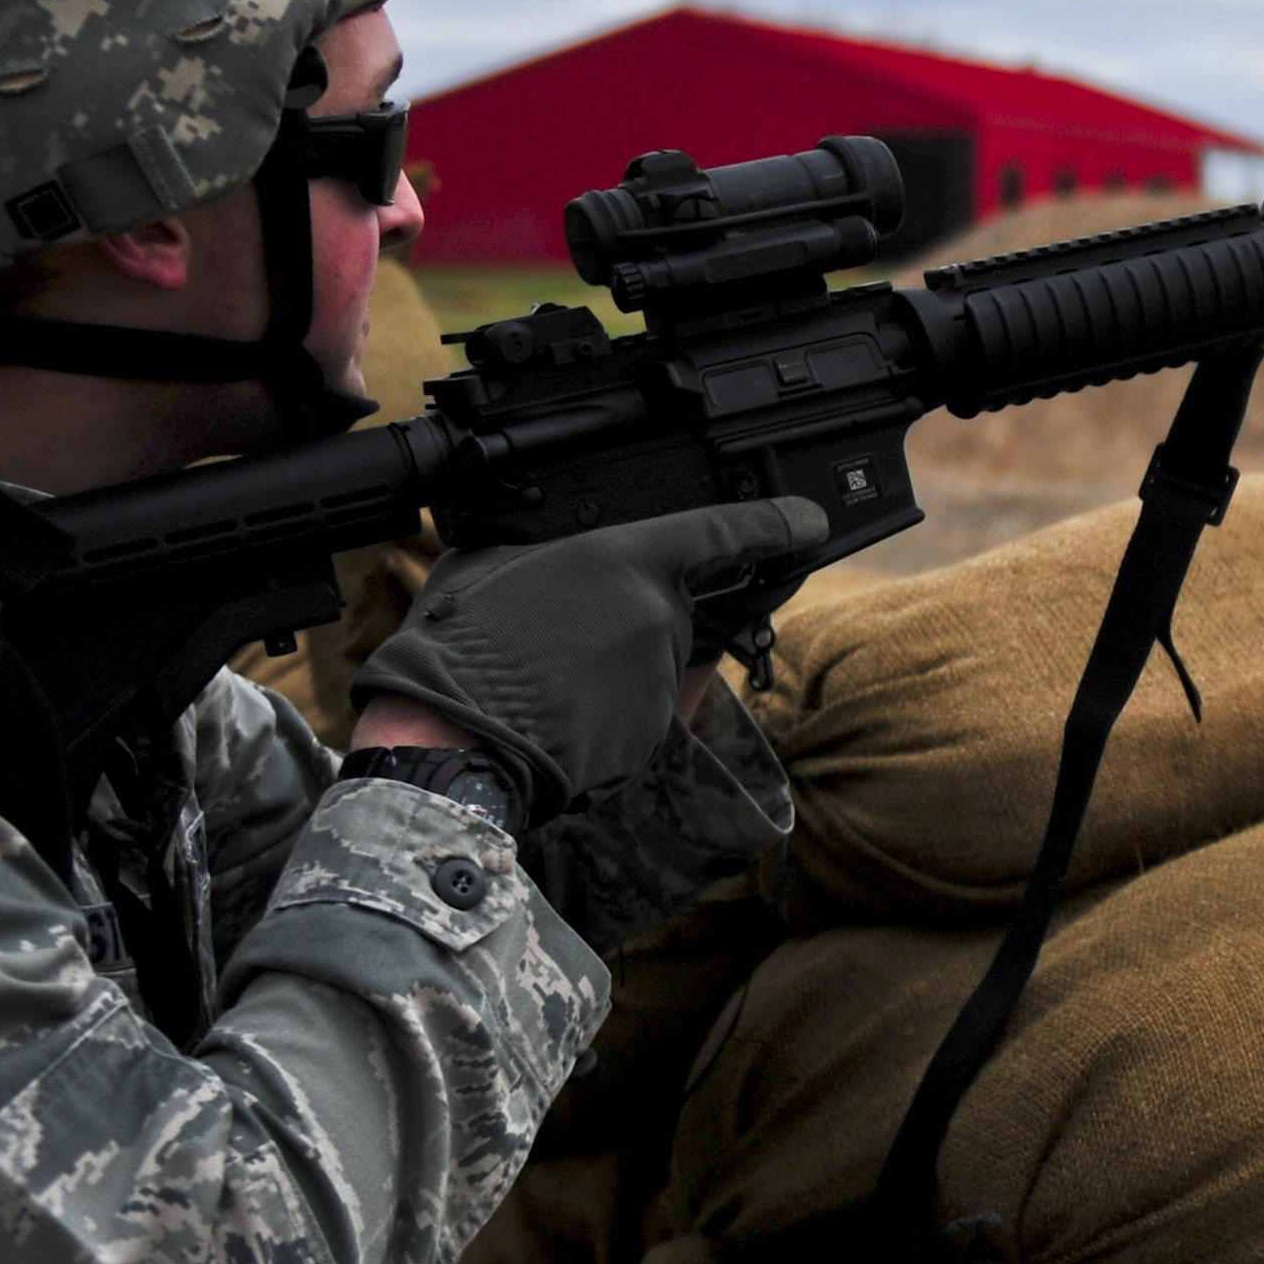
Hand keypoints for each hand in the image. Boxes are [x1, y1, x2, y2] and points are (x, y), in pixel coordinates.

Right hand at [352, 499, 826, 817]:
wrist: (454, 741)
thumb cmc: (462, 644)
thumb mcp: (492, 560)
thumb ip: (549, 546)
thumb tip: (556, 545)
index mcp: (625, 560)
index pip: (723, 532)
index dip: (773, 525)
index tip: (809, 522)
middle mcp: (659, 615)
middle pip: (673, 608)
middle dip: (631, 619)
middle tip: (561, 635)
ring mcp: (662, 677)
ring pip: (655, 661)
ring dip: (616, 666)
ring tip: (545, 675)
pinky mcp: (654, 730)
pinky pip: (643, 707)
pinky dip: (610, 708)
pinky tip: (558, 709)